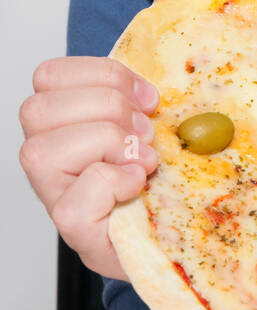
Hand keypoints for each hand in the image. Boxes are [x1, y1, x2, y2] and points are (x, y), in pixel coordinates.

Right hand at [19, 56, 160, 279]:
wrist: (163, 233)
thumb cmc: (150, 179)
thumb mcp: (147, 126)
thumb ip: (141, 100)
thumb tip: (159, 88)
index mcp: (58, 120)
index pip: (49, 75)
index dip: (105, 76)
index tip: (147, 98)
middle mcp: (44, 155)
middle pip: (40, 108)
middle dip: (108, 107)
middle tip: (145, 131)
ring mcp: (52, 192)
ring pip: (47, 150)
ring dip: (109, 143)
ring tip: (142, 159)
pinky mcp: (71, 224)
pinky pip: (84, 189)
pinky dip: (118, 180)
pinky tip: (136, 184)